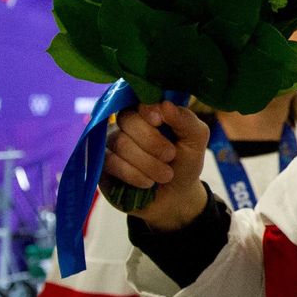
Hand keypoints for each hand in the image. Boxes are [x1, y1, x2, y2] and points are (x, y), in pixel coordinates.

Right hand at [103, 101, 209, 230]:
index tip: (159, 121)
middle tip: (171, 156)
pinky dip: (133, 174)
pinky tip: (148, 183)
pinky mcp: (101, 163)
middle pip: (128, 120)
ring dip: (148, 162)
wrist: (176, 196)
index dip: (147, 109)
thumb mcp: (195, 140)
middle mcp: (126, 123)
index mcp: (148, 111)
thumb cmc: (185, 162)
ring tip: (166, 175)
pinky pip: (110, 161)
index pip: (139, 100)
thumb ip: (186, 120)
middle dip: (153, 141)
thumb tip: (165, 104)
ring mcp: (110, 142)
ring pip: (120, 142)